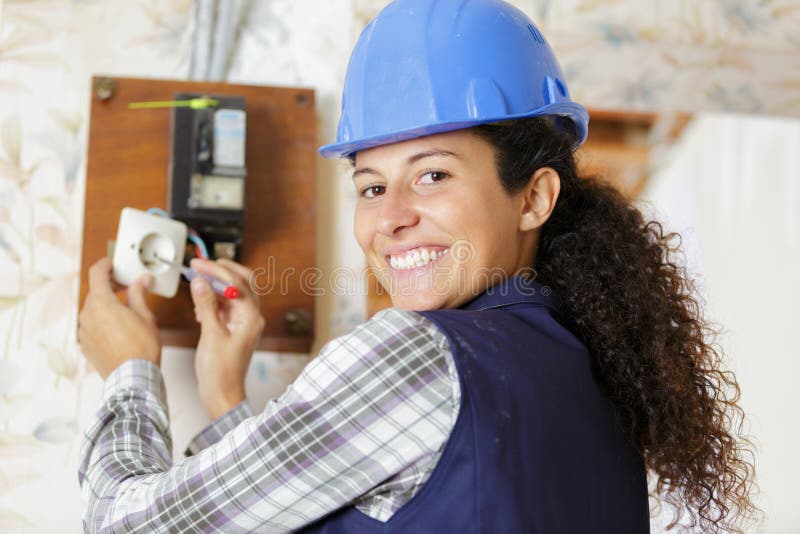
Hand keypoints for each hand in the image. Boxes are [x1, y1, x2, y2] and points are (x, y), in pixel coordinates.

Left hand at [78, 258, 160, 378]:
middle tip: (127, 287)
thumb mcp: (145, 316)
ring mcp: (84, 330)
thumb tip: (141, 281)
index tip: (113, 264)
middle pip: (95, 291)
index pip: (97, 273)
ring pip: (93, 309)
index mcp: (101, 303)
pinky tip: (119, 328)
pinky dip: (103, 321)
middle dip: (110, 286)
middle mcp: (87, 315)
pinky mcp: (85, 344)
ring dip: (107, 305)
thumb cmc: (141, 348)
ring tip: (126, 310)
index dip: (105, 265)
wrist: (133, 377)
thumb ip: (139, 294)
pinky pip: (92, 325)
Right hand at [189, 258, 264, 419]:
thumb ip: (206, 305)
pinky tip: (199, 305)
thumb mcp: (211, 334)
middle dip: (221, 272)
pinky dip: (213, 300)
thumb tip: (201, 281)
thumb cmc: (220, 371)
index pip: (238, 283)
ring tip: (196, 281)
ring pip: (233, 294)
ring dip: (215, 285)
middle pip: (241, 283)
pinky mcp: (234, 328)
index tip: (198, 264)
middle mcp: (251, 317)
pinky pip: (226, 306)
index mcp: (251, 318)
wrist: (222, 394)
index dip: (217, 270)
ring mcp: (243, 322)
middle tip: (200, 265)